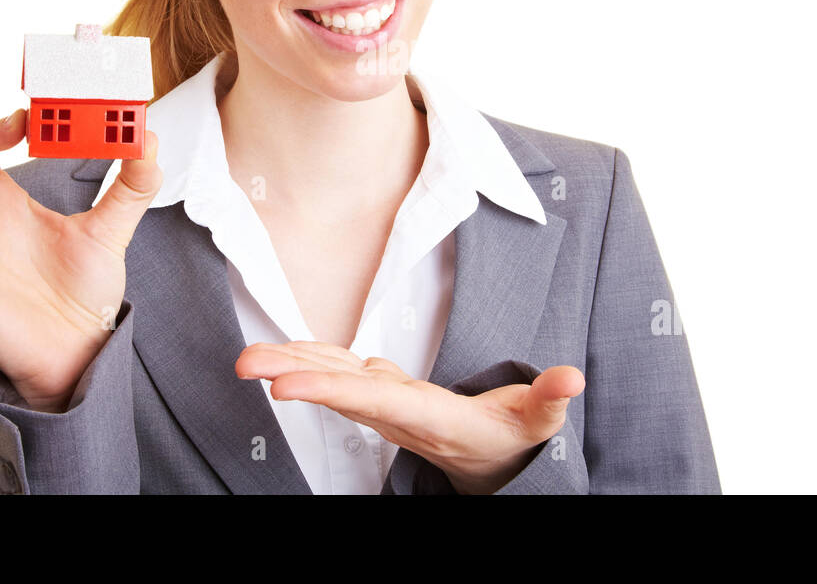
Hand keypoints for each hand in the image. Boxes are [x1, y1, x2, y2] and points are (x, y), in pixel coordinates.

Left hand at [235, 341, 584, 493]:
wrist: (497, 466)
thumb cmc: (514, 438)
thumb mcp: (539, 422)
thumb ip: (550, 399)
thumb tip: (572, 377)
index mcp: (430, 417)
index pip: (373, 400)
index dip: (328, 390)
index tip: (282, 385)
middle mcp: (400, 412)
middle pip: (338, 389)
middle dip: (291, 373)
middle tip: (243, 363)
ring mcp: (389, 405)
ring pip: (334, 379)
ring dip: (293, 363)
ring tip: (250, 355)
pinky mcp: (388, 395)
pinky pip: (344, 375)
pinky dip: (315, 360)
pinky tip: (291, 351)